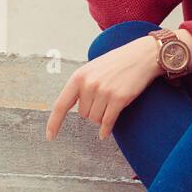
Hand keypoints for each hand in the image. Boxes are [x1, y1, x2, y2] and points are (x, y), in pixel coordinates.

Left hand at [45, 34, 162, 140]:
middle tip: (104, 97)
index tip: (50, 136)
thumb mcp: (92, 69)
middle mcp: (89, 84)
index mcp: (78, 76)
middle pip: (83, 114)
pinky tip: (104, 134)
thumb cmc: (117, 63)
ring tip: (112, 100)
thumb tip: (74, 109)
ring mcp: (104, 91)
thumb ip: (81, 86)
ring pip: (95, 119)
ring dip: (102, 116)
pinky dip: (106, 130)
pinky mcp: (119, 98)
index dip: (54, 122)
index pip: (61, 104)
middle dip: (93, 111)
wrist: (142, 55)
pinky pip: (107, 121)